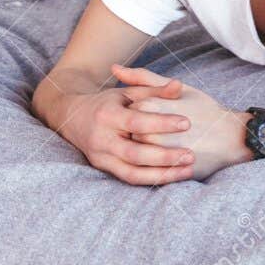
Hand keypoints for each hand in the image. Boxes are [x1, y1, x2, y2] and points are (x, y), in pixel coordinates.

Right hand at [55, 74, 195, 186]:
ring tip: (188, 169)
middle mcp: (101, 139)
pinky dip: (152, 179)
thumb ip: (155, 89)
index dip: (161, 123)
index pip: (137, 122)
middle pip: (134, 153)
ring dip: (162, 174)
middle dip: (164, 156)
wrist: (73, 118)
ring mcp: (101, 157)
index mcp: (107, 115)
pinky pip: (130, 178)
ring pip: (132, 172)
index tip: (187, 123)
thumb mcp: (129, 92)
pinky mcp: (104, 168)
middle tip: (191, 154)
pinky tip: (174, 176)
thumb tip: (179, 85)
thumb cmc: (109, 102)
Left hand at [115, 63, 251, 180]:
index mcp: (150, 105)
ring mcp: (156, 152)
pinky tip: (162, 161)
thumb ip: (143, 77)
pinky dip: (150, 167)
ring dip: (144, 149)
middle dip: (140, 133)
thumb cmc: (205, 110)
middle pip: (128, 132)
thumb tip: (113, 68)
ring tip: (163, 145)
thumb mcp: (177, 88)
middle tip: (159, 132)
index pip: (127, 110)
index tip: (155, 115)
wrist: (231, 138)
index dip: (140, 114)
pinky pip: (145, 171)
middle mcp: (149, 129)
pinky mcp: (164, 170)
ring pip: (134, 153)